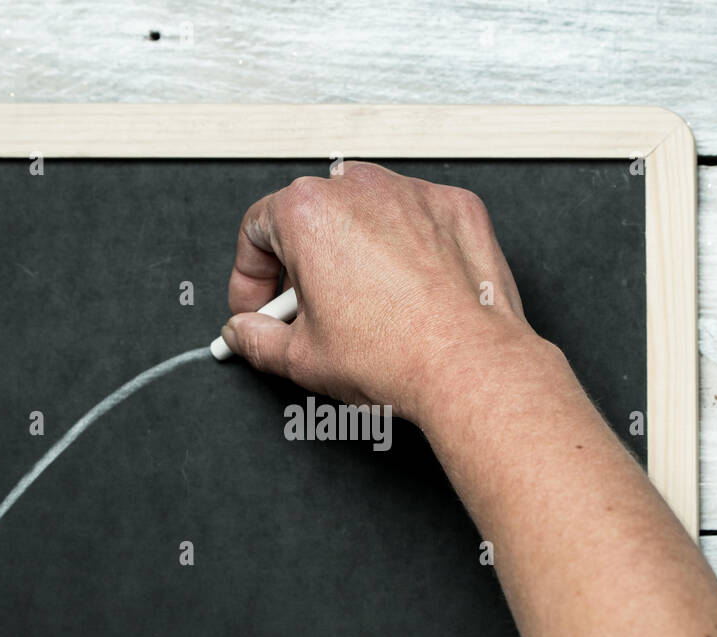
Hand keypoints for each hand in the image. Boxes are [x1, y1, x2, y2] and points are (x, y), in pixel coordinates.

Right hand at [222, 161, 539, 425]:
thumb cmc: (396, 356)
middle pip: (310, 217)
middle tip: (307, 312)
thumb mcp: (301, 359)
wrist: (470, 367)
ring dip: (353, 251)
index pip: (256, 229)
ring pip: (365, 214)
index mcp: (308, 213)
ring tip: (361, 306)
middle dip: (301, 265)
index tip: (260, 306)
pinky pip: (416, 221)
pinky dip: (406, 249)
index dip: (250, 277)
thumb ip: (257, 338)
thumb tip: (246, 332)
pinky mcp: (455, 209)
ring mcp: (412, 194)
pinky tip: (407, 293)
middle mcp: (359, 189)